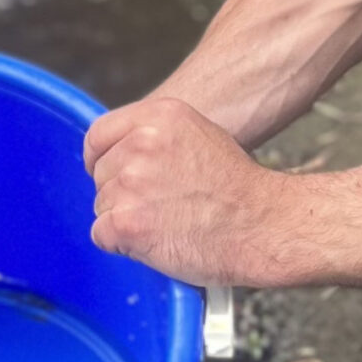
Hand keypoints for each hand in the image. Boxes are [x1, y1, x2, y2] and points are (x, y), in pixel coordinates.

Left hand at [84, 96, 274, 286]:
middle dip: (122, 193)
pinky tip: (156, 241)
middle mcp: (140, 144)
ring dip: (125, 220)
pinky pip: (102, 234)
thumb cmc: (237, 188)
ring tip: (167, 223)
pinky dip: (123, 245)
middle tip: (161, 207)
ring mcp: (131, 183)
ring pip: (102, 205)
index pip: (98, 134)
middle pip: (101, 174)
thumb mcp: (198, 134)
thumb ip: (155, 136)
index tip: (110, 173)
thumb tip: (121, 150)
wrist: (263, 226)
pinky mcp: (126, 222)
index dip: (101, 158)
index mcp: (157, 116)